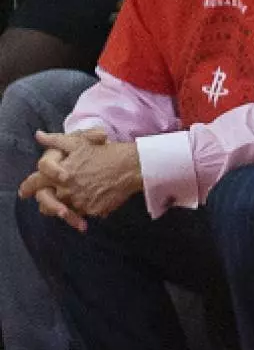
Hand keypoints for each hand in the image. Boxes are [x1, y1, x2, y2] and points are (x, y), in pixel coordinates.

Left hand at [20, 132, 141, 230]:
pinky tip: (95, 197)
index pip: (35, 183)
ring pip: (64, 211)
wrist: (132, 166)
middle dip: (48, 201)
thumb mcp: (79, 142)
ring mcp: (80, 203)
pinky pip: (84, 213)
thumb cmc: (106, 152)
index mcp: (59, 174)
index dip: (28, 187)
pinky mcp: (94, 210)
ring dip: (67, 206)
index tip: (25, 192)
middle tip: (54, 198)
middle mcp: (67, 191)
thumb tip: (39, 136)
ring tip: (76, 198)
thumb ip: (56, 141)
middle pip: (46, 203)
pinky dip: (87, 207)